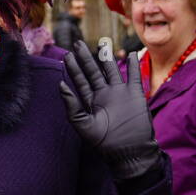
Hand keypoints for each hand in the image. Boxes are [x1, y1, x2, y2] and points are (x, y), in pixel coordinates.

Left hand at [58, 40, 158, 179]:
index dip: (73, 68)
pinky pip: (134, 76)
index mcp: (91, 101)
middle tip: (77, 43)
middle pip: (93, 71)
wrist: (129, 151)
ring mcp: (119, 93)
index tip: (67, 55)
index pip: (80, 80)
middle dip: (85, 58)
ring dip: (107, 57)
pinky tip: (131, 54)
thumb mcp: (83, 124)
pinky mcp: (135, 94)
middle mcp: (104, 95)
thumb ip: (71, 105)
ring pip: (111, 70)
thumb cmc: (104, 142)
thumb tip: (60, 84)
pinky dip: (134, 65)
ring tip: (101, 43)